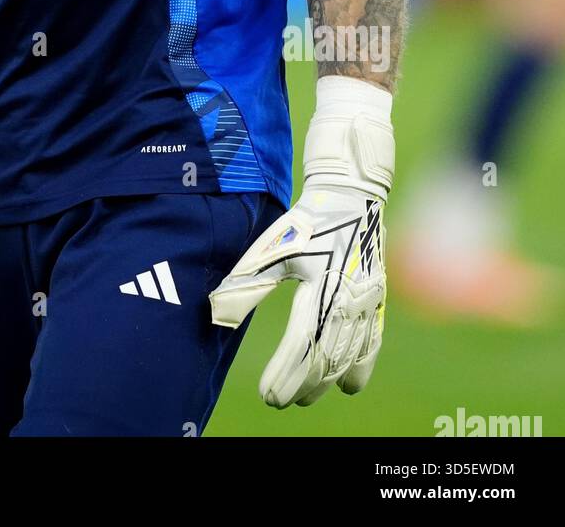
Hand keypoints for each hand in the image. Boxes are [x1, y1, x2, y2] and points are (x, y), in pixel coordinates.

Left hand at [209, 79, 393, 408]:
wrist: (352, 194)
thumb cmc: (305, 220)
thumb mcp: (270, 248)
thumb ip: (247, 283)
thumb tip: (217, 314)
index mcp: (321, 284)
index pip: (301, 344)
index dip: (285, 374)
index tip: (268, 395)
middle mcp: (349, 297)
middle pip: (327, 357)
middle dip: (303, 384)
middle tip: (281, 399)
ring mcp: (368, 299)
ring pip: (350, 354)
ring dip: (328, 380)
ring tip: (306, 396)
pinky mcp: (377, 298)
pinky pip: (372, 341)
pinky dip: (361, 365)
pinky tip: (350, 384)